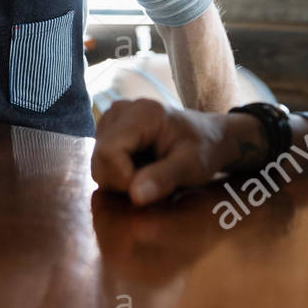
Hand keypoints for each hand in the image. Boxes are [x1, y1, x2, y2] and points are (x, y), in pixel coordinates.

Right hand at [91, 98, 248, 205]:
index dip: (123, 179)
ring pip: (98, 163)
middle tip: (152, 184)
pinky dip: (119, 173)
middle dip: (122, 182)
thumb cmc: (205, 148)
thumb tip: (135, 196)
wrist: (208, 135)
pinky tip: (141, 168)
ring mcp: (111, 118)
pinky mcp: (108, 129)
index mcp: (141, 113)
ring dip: (121, 179)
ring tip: (150, 174)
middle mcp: (120, 110)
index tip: (149, 190)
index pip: (109, 152)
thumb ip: (164, 178)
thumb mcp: (193, 166)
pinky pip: (102, 161)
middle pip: (99, 159)